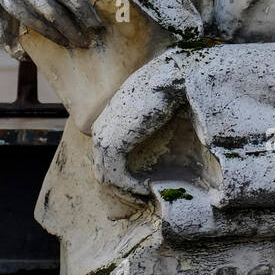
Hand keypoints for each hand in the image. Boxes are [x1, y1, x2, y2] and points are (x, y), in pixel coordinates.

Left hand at [90, 49, 188, 194]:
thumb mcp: (158, 118)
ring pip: (106, 174)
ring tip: (147, 193)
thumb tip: (152, 158)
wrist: (173, 77)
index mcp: (109, 120)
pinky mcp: (113, 142)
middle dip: (122, 186)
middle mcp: (101, 128)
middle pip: (102, 168)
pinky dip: (131, 186)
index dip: (123, 175)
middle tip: (143, 196)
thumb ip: (149, 137)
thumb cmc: (172, 93)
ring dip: (127, 189)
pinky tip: (148, 187)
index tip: (143, 185)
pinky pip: (115, 175)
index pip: (105, 157)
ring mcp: (104, 135)